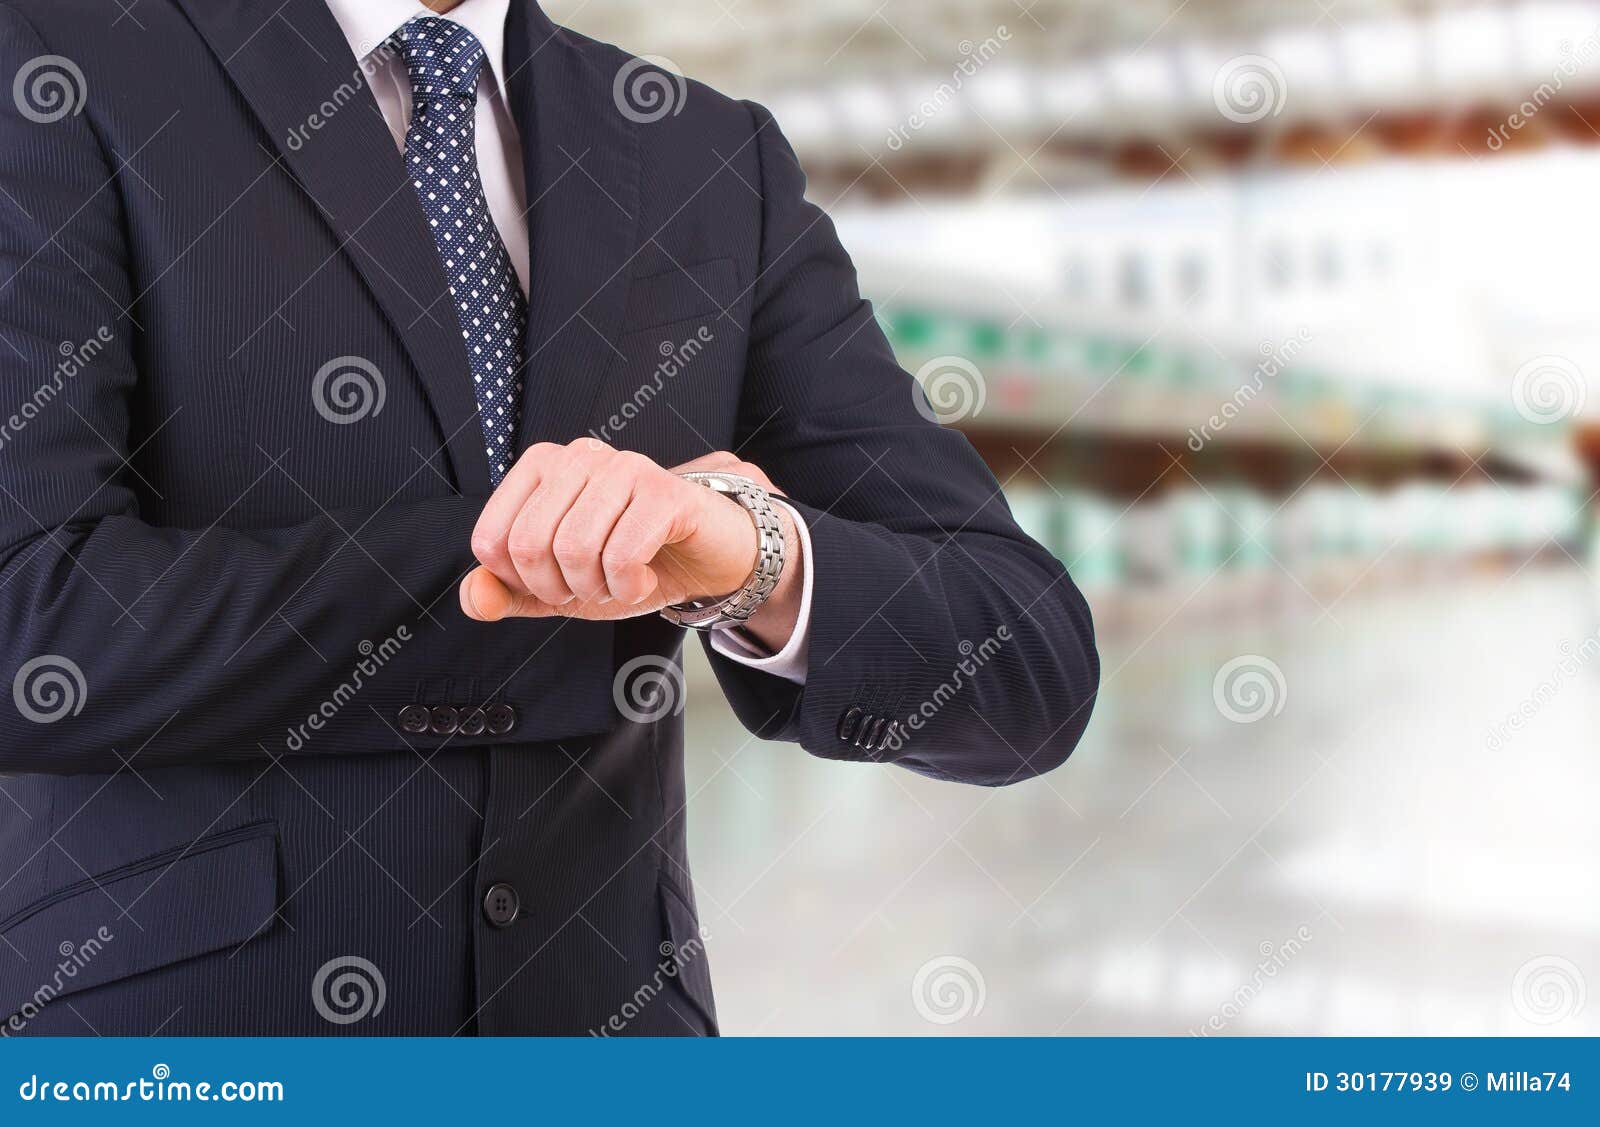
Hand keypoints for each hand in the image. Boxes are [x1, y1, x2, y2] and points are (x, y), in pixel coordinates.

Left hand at [459, 440, 778, 622]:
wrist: (706, 556)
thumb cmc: (630, 561)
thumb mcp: (560, 586)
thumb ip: (509, 592)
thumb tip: (474, 597)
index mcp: (541, 467)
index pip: (491, 539)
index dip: (520, 582)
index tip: (557, 582)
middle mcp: (578, 455)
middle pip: (528, 546)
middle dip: (558, 590)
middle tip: (591, 588)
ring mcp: (623, 467)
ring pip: (573, 551)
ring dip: (598, 590)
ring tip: (620, 582)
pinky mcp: (664, 491)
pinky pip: (621, 556)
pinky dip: (630, 587)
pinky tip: (644, 578)